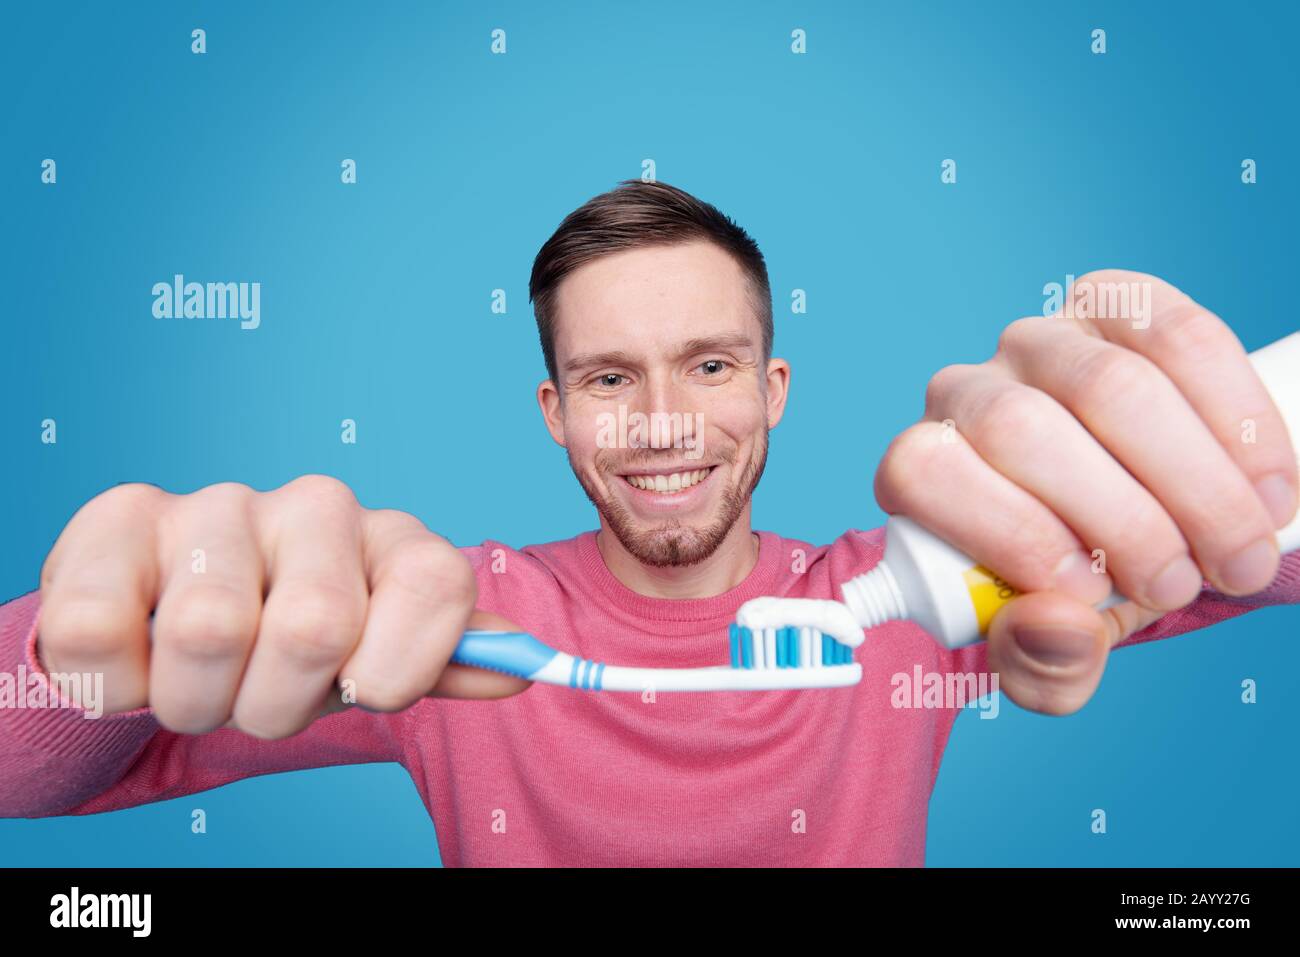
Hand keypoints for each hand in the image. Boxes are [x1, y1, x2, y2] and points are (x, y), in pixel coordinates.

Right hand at [36, 474, 530, 734]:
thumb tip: (524, 668)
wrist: (168, 633)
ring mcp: (216, 506)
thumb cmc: (286, 652)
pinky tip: (131, 656)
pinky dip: (115, 681)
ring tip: (196, 679)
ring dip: (194, 698)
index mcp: (390, 539)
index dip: (401, 665)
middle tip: (258, 695)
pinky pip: (105, 631)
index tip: (362, 691)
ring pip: (207, 632)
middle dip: (278, 705)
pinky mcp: (118, 521)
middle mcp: (314, 507)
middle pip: (316, 627)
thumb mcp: (372, 661)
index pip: (440, 581)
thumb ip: (443, 661)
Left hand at [873, 270, 1297, 713]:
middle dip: (1120, 521)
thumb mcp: (1054, 648)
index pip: (927, 473)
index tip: (1091, 593)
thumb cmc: (1076, 582)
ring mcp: (1043, 341)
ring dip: (1193, 482)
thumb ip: (1041, 665)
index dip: (1007, 533)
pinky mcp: (1116, 307)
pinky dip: (1236, 417)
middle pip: (1024, 432)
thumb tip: (1052, 626)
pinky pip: (1178, 334)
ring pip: (1110, 387)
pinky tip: (1267, 489)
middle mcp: (968, 392)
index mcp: (923, 469)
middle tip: (1183, 585)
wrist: (1136, 522)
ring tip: (1238, 554)